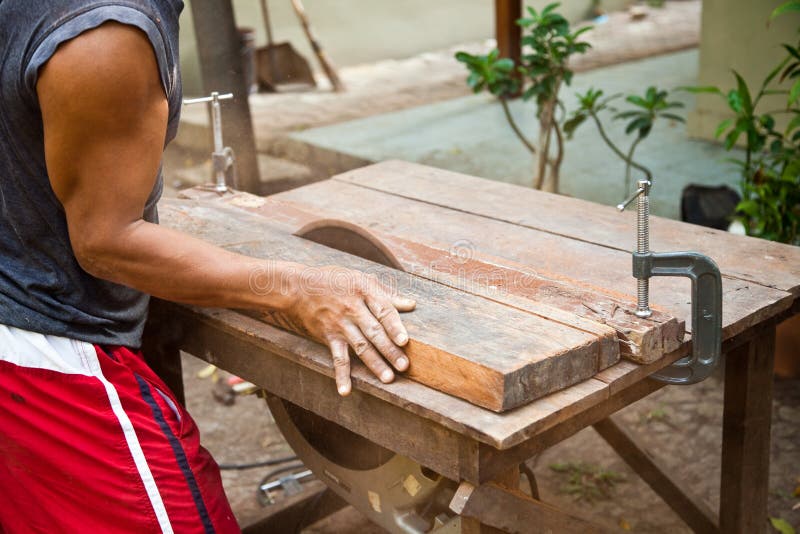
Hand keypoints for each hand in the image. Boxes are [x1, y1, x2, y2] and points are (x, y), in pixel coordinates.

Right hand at [276, 266, 415, 395]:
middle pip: (374, 332)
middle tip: (404, 366)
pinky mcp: (329, 337)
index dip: (394, 326)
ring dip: (374, 364)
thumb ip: (387, 293)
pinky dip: (341, 375)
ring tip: (387, 378)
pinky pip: (337, 357)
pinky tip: (345, 391)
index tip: (405, 341)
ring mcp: (340, 325)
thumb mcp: (360, 278)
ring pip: (360, 347)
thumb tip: (411, 304)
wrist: (297, 288)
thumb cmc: (334, 280)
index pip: (383, 310)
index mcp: (363, 291)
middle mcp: (352, 309)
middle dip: (389, 350)